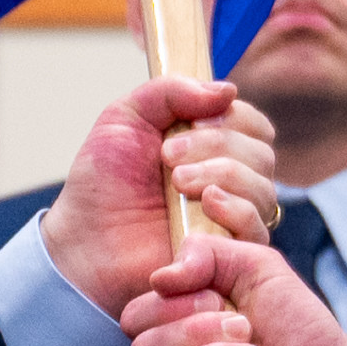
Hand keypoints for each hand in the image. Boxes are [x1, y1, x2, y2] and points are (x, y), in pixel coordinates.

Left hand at [38, 77, 276, 316]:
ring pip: (263, 189)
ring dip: (222, 175)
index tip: (191, 122)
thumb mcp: (127, 118)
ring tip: (177, 183)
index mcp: (213, 148)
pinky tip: (204, 205)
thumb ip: (171, 91)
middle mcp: (231, 183)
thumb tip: (228, 90)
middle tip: (168, 157)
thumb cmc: (103, 183)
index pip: (254, 125)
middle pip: (261, 154)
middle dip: (217, 146)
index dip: (231, 117)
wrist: (84, 240)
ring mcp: (232, 221)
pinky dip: (235, 209)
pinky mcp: (229, 255)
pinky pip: (257, 227)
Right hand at [123, 235, 346, 345]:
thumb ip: (209, 251)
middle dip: (199, 330)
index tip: (221, 301)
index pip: (137, 315)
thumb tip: (161, 275)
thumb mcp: (258, 269)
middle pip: (143, 345)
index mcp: (178, 329)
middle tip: (246, 331)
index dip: (174, 303)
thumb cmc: (301, 334)